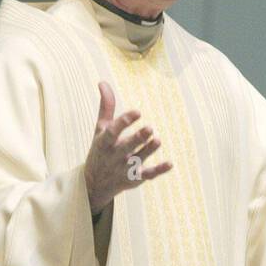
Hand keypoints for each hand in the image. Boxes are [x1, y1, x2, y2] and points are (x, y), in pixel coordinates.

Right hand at [84, 81, 172, 213]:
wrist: (95, 184)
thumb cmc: (101, 150)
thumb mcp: (100, 129)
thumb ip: (106, 107)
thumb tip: (103, 82)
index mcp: (105, 142)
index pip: (113, 131)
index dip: (124, 122)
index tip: (137, 112)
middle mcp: (115, 156)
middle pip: (127, 147)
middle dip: (138, 138)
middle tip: (149, 128)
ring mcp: (125, 168)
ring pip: (139, 159)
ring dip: (148, 150)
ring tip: (157, 140)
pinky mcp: (134, 178)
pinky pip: (148, 175)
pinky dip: (159, 170)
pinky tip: (170, 164)